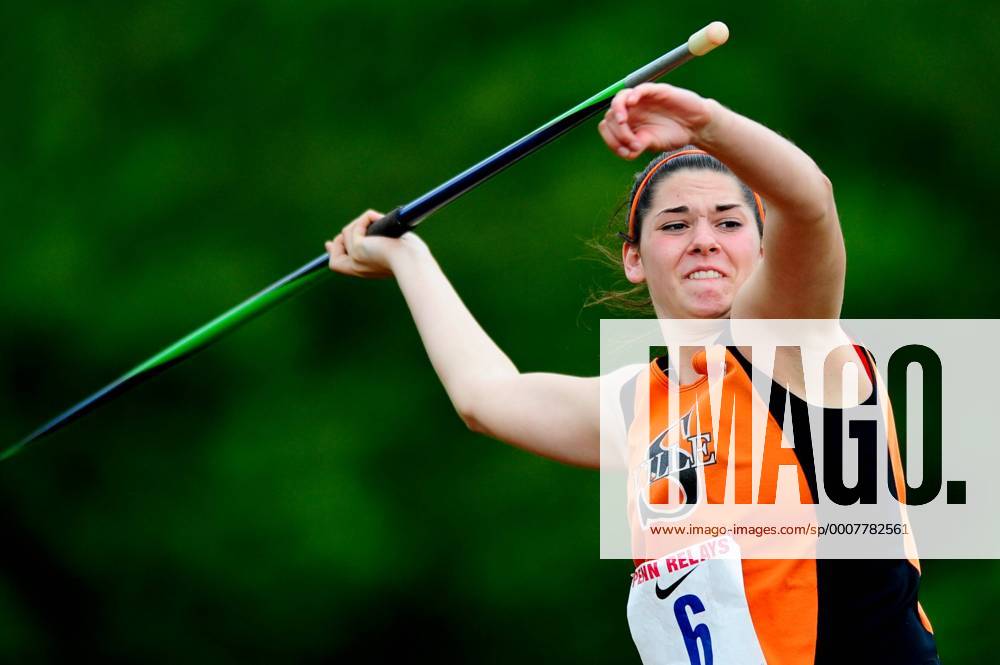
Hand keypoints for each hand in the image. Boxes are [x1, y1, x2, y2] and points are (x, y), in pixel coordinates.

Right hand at [326, 209, 427, 278]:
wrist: (413, 261)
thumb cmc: (410, 255)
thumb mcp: (391, 249)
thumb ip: (379, 242)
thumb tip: (371, 227)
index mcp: (365, 271)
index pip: (339, 264)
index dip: (333, 252)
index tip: (328, 243)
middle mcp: (357, 268)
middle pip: (334, 254)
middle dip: (338, 239)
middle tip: (354, 227)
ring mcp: (355, 258)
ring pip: (347, 233)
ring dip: (361, 223)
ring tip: (378, 221)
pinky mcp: (358, 248)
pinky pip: (356, 226)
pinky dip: (367, 218)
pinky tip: (378, 218)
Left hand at [597, 83, 716, 159]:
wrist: (696, 126)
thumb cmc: (673, 134)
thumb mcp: (652, 144)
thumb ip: (638, 145)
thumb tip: (626, 152)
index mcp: (628, 122)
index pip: (608, 126)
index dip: (611, 139)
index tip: (624, 151)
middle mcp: (631, 110)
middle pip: (610, 114)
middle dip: (618, 132)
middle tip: (634, 144)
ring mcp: (642, 99)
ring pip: (619, 98)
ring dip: (617, 111)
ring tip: (623, 123)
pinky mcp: (656, 91)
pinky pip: (640, 88)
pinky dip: (633, 94)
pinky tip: (632, 103)